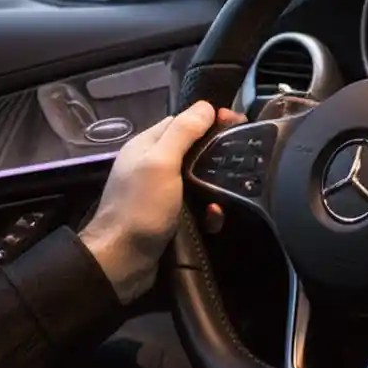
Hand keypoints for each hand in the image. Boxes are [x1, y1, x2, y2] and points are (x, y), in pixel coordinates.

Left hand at [79, 101, 243, 302]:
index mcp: (147, 146)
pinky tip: (213, 218)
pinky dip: (209, 211)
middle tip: (244, 157)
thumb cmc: (141, 207)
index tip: (237, 123)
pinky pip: (198, 206)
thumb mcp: (161, 163)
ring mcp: (163, 193)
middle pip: (194, 149)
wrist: (122, 261)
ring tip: (229, 193)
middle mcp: (154, 165)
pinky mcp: (172, 218)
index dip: (209, 119)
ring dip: (217, 186)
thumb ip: (183, 132)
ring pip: (200, 179)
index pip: (182, 121)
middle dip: (218, 153)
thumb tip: (206, 106)